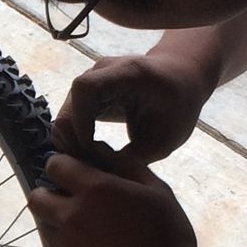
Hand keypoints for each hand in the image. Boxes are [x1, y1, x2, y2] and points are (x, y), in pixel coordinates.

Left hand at [27, 145, 200, 246]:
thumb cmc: (169, 241)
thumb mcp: (157, 193)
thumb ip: (127, 165)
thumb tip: (102, 149)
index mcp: (96, 190)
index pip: (55, 165)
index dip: (63, 168)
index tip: (74, 176)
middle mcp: (71, 216)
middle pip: (37, 197)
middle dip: (50, 196)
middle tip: (72, 206)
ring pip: (45, 227)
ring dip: (60, 227)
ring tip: (91, 239)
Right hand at [52, 46, 215, 164]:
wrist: (180, 80)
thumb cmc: (178, 108)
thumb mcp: (164, 140)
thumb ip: (134, 159)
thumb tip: (100, 177)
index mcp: (128, 74)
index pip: (86, 89)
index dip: (80, 121)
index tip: (90, 149)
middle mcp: (103, 70)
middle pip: (70, 105)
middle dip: (73, 138)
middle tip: (89, 165)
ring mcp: (92, 78)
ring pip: (65, 113)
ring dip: (72, 139)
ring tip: (91, 161)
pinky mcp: (87, 90)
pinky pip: (70, 115)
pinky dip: (75, 135)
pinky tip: (90, 151)